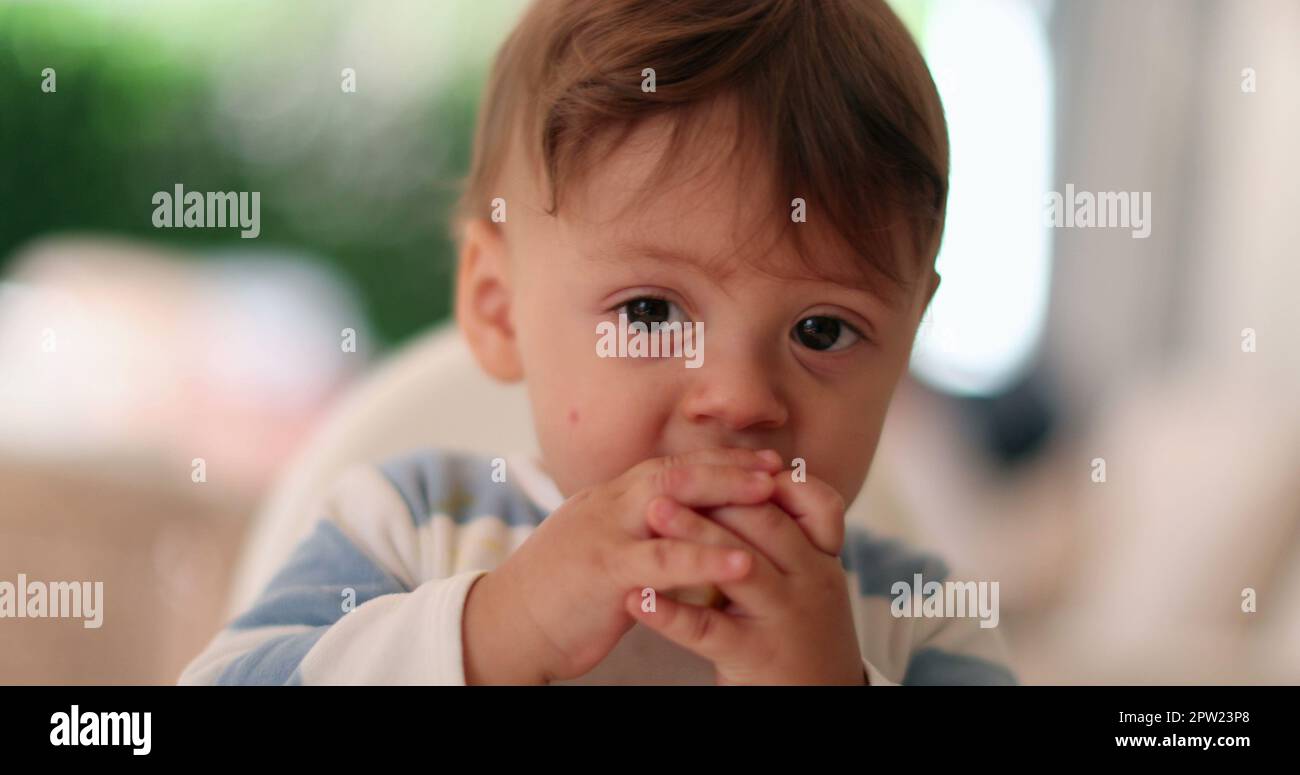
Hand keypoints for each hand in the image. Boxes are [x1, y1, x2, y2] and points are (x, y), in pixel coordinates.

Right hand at [463, 447, 783, 683]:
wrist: (505, 624)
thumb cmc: (559, 591)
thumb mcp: (600, 546)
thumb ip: (637, 530)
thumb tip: (681, 524)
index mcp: (610, 498)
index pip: (671, 466)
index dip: (718, 460)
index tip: (761, 460)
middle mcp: (608, 504)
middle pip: (676, 470)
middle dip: (728, 466)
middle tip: (775, 467)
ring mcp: (605, 533)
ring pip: (671, 501)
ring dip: (724, 496)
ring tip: (770, 497)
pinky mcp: (603, 570)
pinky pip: (661, 559)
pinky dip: (704, 557)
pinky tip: (742, 563)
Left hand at [626, 469, 865, 684]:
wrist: (821, 697)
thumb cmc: (796, 627)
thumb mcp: (803, 578)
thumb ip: (778, 535)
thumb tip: (745, 475)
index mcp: (818, 557)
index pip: (791, 500)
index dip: (745, 478)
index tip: (702, 461)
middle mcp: (809, 580)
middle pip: (762, 523)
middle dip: (714, 495)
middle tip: (666, 481)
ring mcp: (784, 616)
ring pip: (740, 568)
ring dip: (694, 536)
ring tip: (652, 513)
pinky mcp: (756, 654)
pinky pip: (708, 630)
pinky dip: (670, 613)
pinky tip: (638, 599)